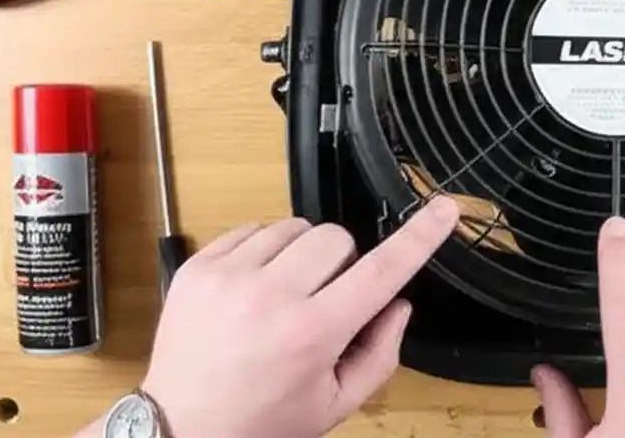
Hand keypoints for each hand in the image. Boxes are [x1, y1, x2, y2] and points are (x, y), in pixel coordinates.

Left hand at [137, 197, 459, 437]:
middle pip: (337, 237)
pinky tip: (253, 290)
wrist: (179, 430)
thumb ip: (380, 353)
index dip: (419, 237)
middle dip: (342, 264)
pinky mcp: (198, 267)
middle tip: (324, 301)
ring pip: (294, 228)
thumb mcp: (335, 404)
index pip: (381, 272)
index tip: (444, 209)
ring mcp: (228, 278)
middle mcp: (270, 298)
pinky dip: (262, 253)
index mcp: (312, 335)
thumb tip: (398, 302)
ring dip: (300, 255)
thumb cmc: (263, 422)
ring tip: (283, 297)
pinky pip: (252, 230)